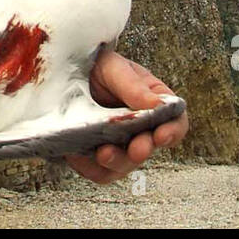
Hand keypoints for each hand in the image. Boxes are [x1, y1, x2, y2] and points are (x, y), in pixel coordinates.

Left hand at [64, 49, 188, 183]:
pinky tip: (80, 154)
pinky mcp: (95, 156)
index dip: (173, 131)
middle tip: (136, 149)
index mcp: (153, 104)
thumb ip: (133, 86)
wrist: (63, 73)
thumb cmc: (95, 66)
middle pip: (149, 148)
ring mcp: (118, 144)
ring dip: (117, 162)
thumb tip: (156, 105)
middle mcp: (139, 128)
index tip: (162, 135)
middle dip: (142, 150)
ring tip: (104, 153)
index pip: (175, 122)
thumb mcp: (114, 68)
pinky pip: (98, 172)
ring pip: (124, 165)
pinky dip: (90, 167)